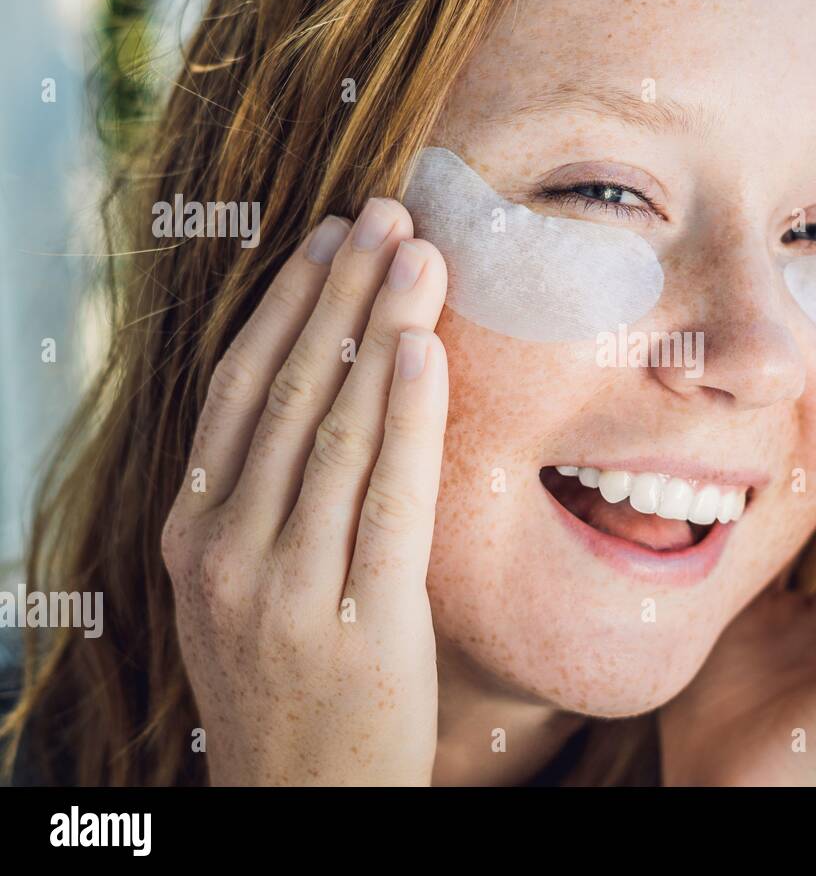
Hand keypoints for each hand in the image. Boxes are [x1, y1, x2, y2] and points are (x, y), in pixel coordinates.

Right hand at [161, 201, 448, 784]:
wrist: (306, 799)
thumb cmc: (289, 683)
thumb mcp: (247, 588)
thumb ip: (267, 500)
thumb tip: (326, 393)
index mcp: (193, 533)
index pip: (240, 390)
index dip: (286, 305)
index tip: (327, 239)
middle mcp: (226, 550)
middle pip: (288, 391)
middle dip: (340, 293)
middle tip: (384, 214)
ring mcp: (285, 587)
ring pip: (334, 429)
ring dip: (378, 329)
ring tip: (416, 254)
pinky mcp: (357, 621)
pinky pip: (385, 498)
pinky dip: (403, 416)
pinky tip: (422, 350)